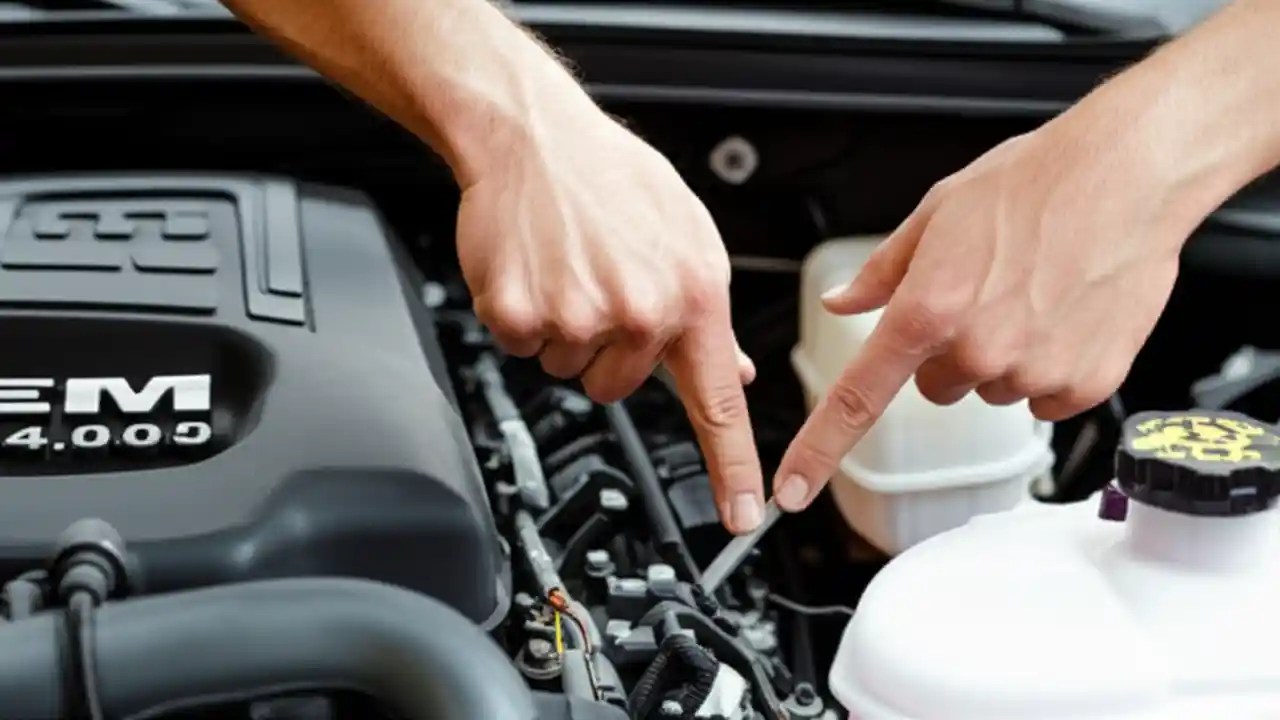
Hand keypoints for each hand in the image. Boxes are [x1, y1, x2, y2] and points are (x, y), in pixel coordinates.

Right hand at [456, 109, 765, 533]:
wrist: (533, 137)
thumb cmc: (612, 179)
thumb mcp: (688, 235)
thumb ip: (710, 314)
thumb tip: (736, 372)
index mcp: (693, 295)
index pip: (716, 402)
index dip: (732, 469)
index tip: (742, 515)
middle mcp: (640, 313)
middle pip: (617, 388)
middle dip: (606, 349)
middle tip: (599, 285)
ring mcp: (577, 317)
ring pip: (569, 370)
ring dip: (564, 331)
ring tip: (568, 269)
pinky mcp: (520, 315)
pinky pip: (522, 349)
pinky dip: (521, 319)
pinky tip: (535, 271)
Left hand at [771, 108, 1207, 512]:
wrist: (1128, 174)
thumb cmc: (1035, 182)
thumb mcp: (937, 213)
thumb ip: (882, 272)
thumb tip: (841, 301)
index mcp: (927, 309)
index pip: (857, 398)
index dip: (818, 451)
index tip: (795, 490)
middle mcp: (977, 349)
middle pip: (937, 388)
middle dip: (950, 352)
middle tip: (986, 296)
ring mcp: (1034, 372)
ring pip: (994, 390)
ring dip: (1005, 357)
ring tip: (1035, 295)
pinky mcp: (1086, 384)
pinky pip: (1047, 400)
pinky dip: (1053, 368)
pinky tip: (1066, 316)